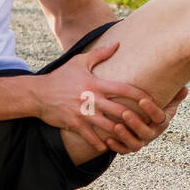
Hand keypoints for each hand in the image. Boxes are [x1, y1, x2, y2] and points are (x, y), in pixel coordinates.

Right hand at [32, 41, 174, 154]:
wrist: (38, 94)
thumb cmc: (61, 77)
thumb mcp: (80, 62)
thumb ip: (100, 54)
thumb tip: (117, 43)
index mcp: (96, 84)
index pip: (124, 90)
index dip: (140, 95)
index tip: (152, 100)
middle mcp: (92, 99)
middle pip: (120, 111)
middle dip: (136, 118)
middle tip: (147, 123)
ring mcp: (83, 114)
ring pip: (109, 127)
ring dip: (122, 133)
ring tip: (133, 136)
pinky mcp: (74, 125)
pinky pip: (92, 138)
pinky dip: (102, 143)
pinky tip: (110, 146)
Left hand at [97, 84, 187, 154]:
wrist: (145, 121)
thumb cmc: (154, 107)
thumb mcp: (166, 101)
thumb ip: (174, 95)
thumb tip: (185, 88)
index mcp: (161, 122)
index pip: (159, 117)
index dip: (152, 110)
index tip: (142, 100)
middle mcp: (152, 134)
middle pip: (146, 133)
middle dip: (136, 124)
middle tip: (125, 113)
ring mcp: (141, 142)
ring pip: (135, 145)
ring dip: (125, 137)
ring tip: (116, 127)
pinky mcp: (129, 148)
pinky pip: (124, 151)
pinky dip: (116, 147)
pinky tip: (108, 140)